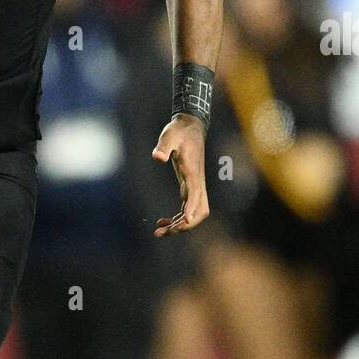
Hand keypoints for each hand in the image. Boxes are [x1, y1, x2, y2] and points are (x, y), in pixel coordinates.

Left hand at [152, 114, 208, 236]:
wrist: (190, 126)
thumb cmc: (179, 131)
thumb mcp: (170, 135)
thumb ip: (164, 146)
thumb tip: (158, 157)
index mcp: (193, 173)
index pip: (196, 196)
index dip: (190, 211)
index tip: (182, 222)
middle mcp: (197, 182)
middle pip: (200, 212)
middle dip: (185, 225)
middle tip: (164, 232)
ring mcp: (195, 185)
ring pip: (195, 214)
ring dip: (181, 226)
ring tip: (159, 232)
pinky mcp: (190, 185)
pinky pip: (188, 209)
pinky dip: (178, 219)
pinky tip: (162, 222)